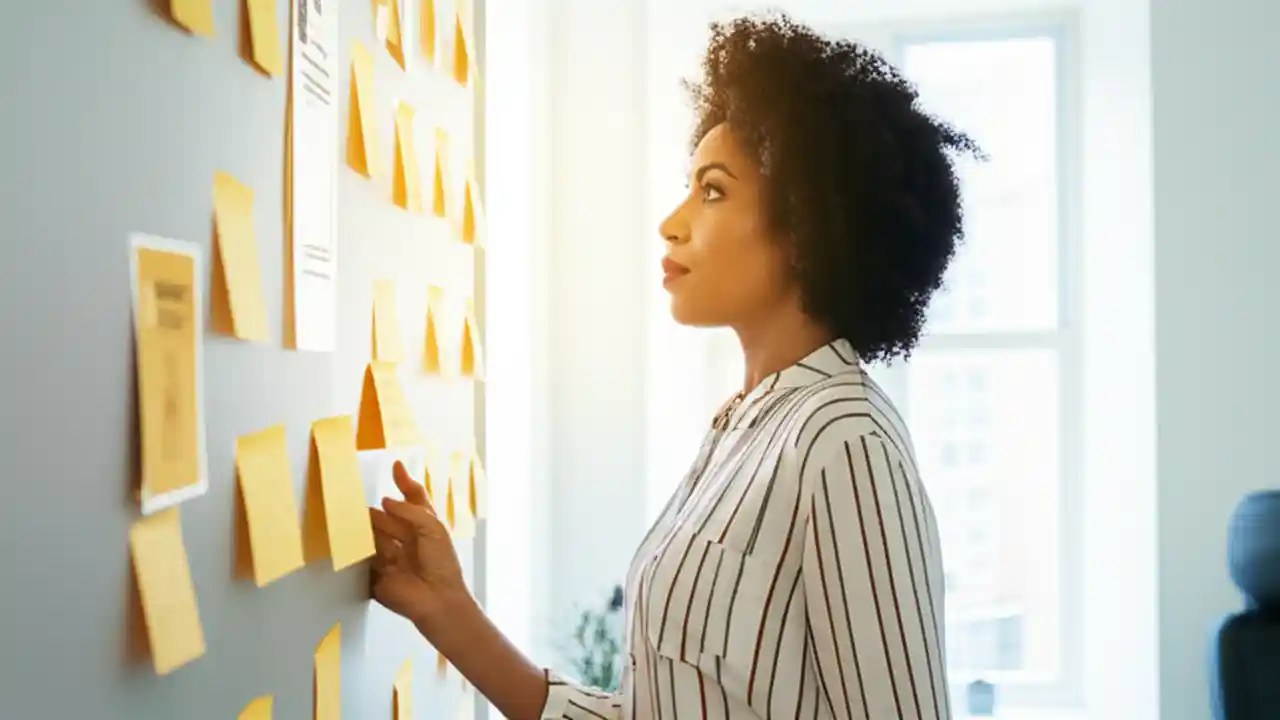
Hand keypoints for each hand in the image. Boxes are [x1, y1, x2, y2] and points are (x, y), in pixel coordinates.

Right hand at [369, 461, 469, 632]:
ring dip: (366, 530)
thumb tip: (385, 502)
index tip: (395, 465)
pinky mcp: (376, 574)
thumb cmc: (442, 563)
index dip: (405, 483)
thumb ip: (410, 510)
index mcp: (423, 527)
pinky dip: (359, 551)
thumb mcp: (434, 528)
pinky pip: (364, 559)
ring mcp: (391, 556)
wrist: (437, 599)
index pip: (413, 500)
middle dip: (376, 513)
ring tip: (355, 523)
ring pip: (373, 536)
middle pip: (386, 518)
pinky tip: (352, 545)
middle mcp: (406, 539)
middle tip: (357, 503)